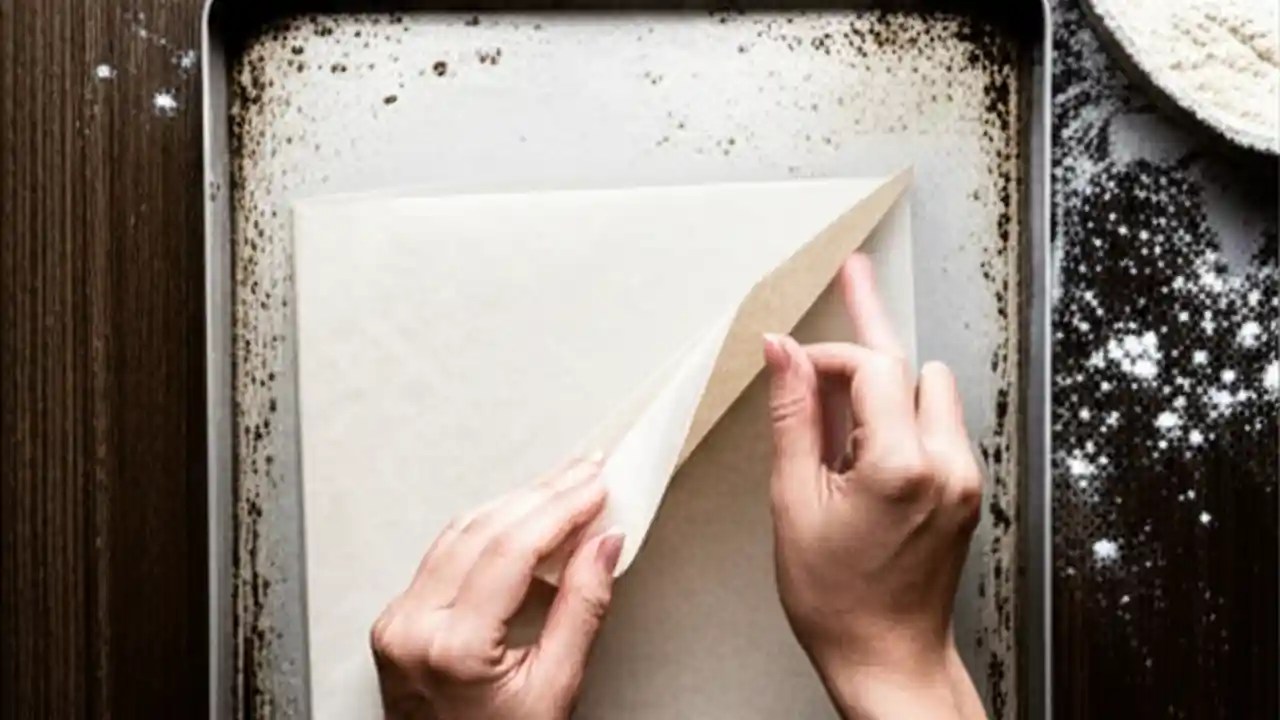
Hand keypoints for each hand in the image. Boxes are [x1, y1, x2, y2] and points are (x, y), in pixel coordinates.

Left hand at [370, 457, 624, 719]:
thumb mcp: (556, 691)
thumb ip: (582, 610)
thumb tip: (603, 545)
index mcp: (450, 649)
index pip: (510, 550)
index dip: (559, 509)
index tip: (595, 487)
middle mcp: (412, 628)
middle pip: (483, 531)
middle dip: (542, 494)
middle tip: (587, 474)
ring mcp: (397, 622)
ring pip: (460, 533)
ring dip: (516, 503)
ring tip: (563, 487)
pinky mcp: (396, 620)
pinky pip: (444, 554)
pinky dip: (490, 529)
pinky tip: (523, 517)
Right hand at [763, 254, 986, 718]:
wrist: (885, 656)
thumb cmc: (836, 599)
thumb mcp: (793, 501)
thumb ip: (792, 415)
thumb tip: (782, 353)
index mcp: (901, 466)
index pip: (874, 365)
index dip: (827, 353)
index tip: (792, 361)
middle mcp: (947, 464)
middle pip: (911, 362)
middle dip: (868, 335)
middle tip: (855, 271)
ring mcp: (965, 476)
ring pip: (931, 386)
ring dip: (887, 379)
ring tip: (844, 387)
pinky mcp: (967, 486)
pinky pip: (939, 421)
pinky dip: (902, 412)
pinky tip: (863, 434)